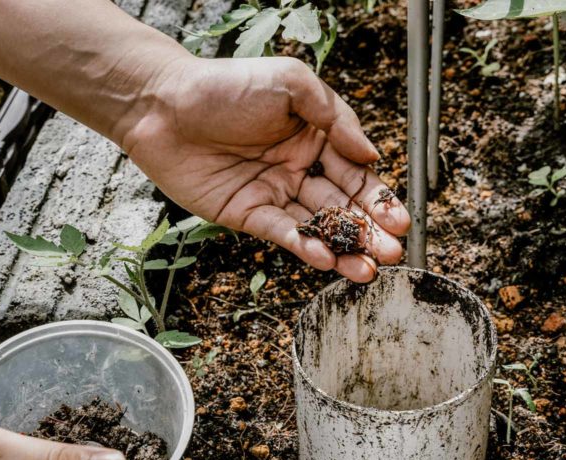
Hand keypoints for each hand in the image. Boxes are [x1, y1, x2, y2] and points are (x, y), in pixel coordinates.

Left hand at [120, 55, 410, 281]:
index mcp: (314, 136)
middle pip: (342, 206)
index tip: (400, 220)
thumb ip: (334, 116)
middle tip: (393, 255)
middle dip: (369, 232)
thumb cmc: (226, 86)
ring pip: (316, 226)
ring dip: (343, 250)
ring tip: (368, 271)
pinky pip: (281, 233)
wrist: (165, 107)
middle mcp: (297, 167)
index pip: (356, 174)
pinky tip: (325, 259)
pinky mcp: (246, 213)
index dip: (378, 199)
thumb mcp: (290, 83)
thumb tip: (370, 155)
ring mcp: (272, 193)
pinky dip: (304, 247)